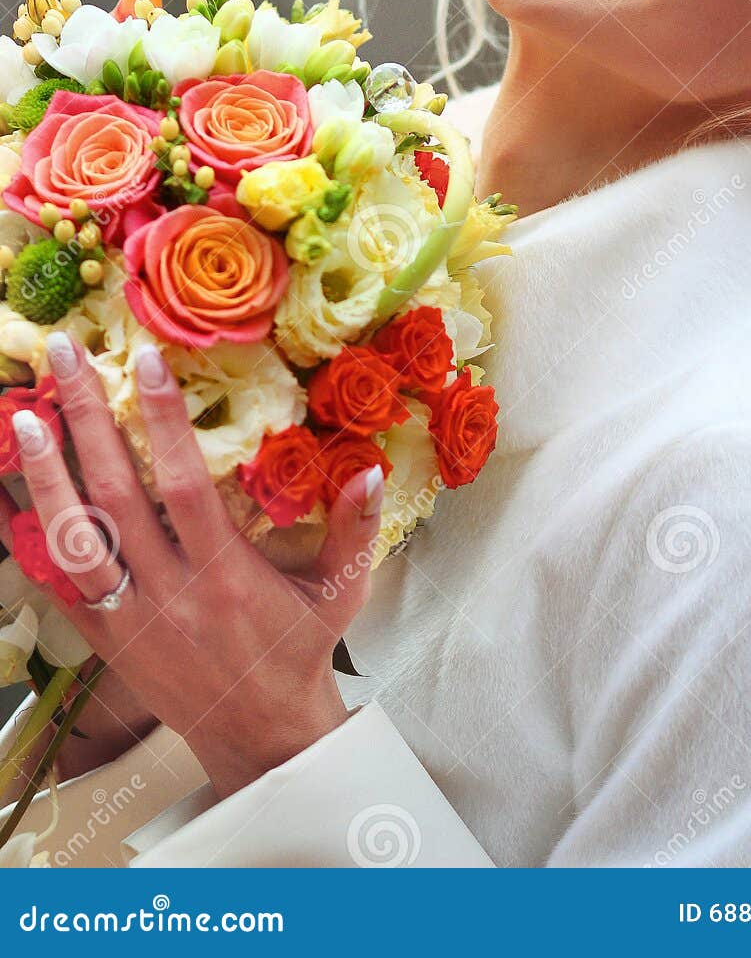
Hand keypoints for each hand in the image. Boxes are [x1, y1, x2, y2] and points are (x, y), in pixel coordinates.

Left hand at [0, 333, 382, 800]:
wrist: (259, 736)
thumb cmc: (299, 651)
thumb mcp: (341, 592)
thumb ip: (355, 530)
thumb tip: (372, 467)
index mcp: (224, 575)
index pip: (184, 485)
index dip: (163, 421)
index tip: (145, 361)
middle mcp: (168, 594)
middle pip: (116, 496)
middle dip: (86, 420)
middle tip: (64, 357)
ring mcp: (128, 619)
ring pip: (73, 540)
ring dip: (46, 475)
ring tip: (25, 416)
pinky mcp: (104, 640)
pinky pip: (57, 585)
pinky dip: (28, 539)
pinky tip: (8, 493)